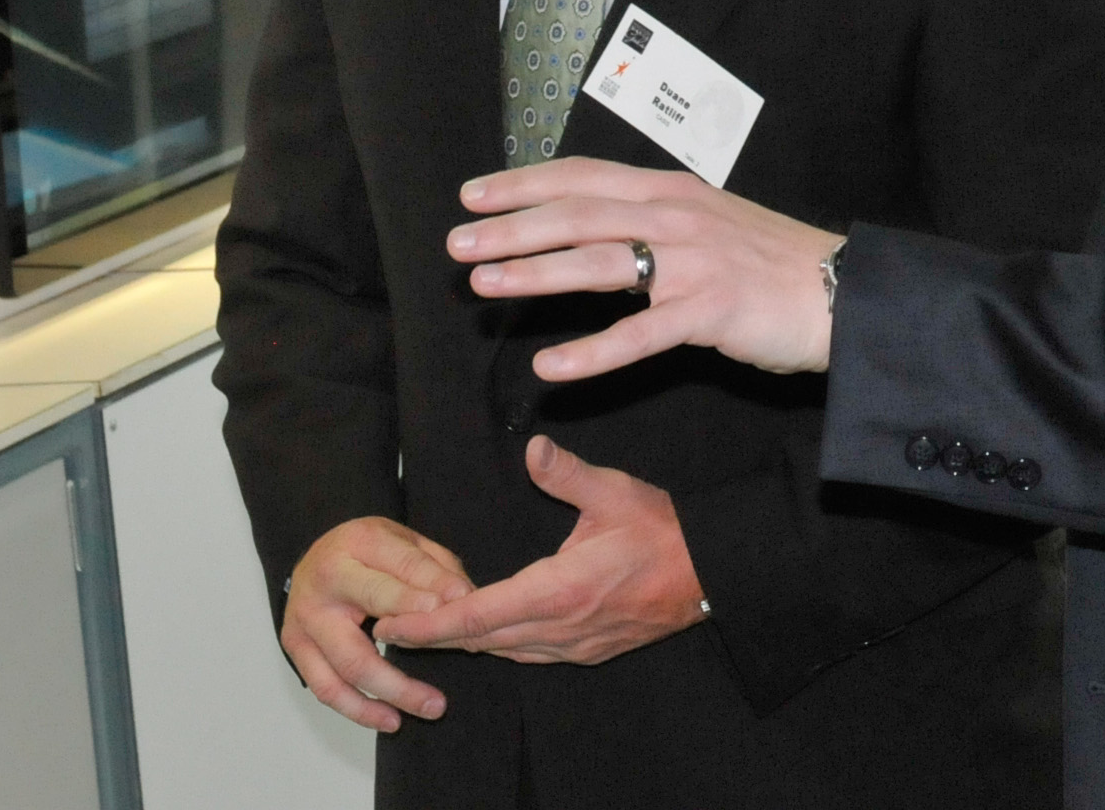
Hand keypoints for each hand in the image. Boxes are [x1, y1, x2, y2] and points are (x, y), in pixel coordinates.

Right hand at [281, 516, 475, 730]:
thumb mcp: (404, 542)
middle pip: (372, 614)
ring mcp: (306, 615)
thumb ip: (435, 568)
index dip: (433, 587)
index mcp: (359, 542)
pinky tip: (391, 719)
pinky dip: (359, 710)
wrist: (316, 558)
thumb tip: (461, 598)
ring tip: (430, 706)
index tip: (463, 604)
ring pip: (349, 663)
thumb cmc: (367, 552)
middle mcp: (327, 578)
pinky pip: (326, 688)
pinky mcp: (296, 646)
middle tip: (453, 651)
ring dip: (393, 691)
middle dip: (416, 639)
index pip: (402, 566)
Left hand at [384, 436, 707, 663]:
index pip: (478, 616)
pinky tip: (491, 633)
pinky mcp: (590, 652)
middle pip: (483, 642)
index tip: (393, 628)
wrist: (711, 573)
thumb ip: (566, 473)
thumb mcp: (614, 492)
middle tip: (394, 630)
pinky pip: (533, 655)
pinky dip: (503, 645)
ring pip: (507, 652)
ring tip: (432, 631)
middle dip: (437, 638)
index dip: (430, 626)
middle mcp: (561, 628)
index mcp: (559, 590)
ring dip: (469, 643)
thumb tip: (532, 448)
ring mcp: (576, 646)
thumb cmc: (663, 532)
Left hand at [448, 157, 842, 379]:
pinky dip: (591, 352)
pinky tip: (551, 369)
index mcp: (670, 190)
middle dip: (510, 228)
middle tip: (457, 244)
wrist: (841, 290)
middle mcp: (674, 216)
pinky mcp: (709, 311)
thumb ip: (655, 220)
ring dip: (534, 274)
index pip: (582, 178)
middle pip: (576, 215)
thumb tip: (598, 226)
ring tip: (484, 287)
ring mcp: (692, 263)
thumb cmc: (772, 262)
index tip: (474, 195)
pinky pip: (639, 335)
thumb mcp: (708, 221)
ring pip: (597, 262)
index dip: (524, 184)